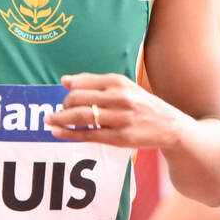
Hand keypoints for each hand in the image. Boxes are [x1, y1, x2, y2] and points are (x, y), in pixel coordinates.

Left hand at [44, 72, 188, 151]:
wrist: (170, 126)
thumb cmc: (142, 105)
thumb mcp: (125, 87)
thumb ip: (96, 83)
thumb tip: (65, 81)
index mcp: (119, 82)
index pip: (83, 82)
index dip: (68, 88)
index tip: (62, 92)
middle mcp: (119, 98)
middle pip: (78, 98)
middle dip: (63, 104)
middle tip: (58, 110)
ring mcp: (120, 118)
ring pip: (81, 117)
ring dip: (60, 119)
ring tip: (49, 120)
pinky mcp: (119, 138)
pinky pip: (88, 135)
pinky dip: (69, 134)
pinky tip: (57, 132)